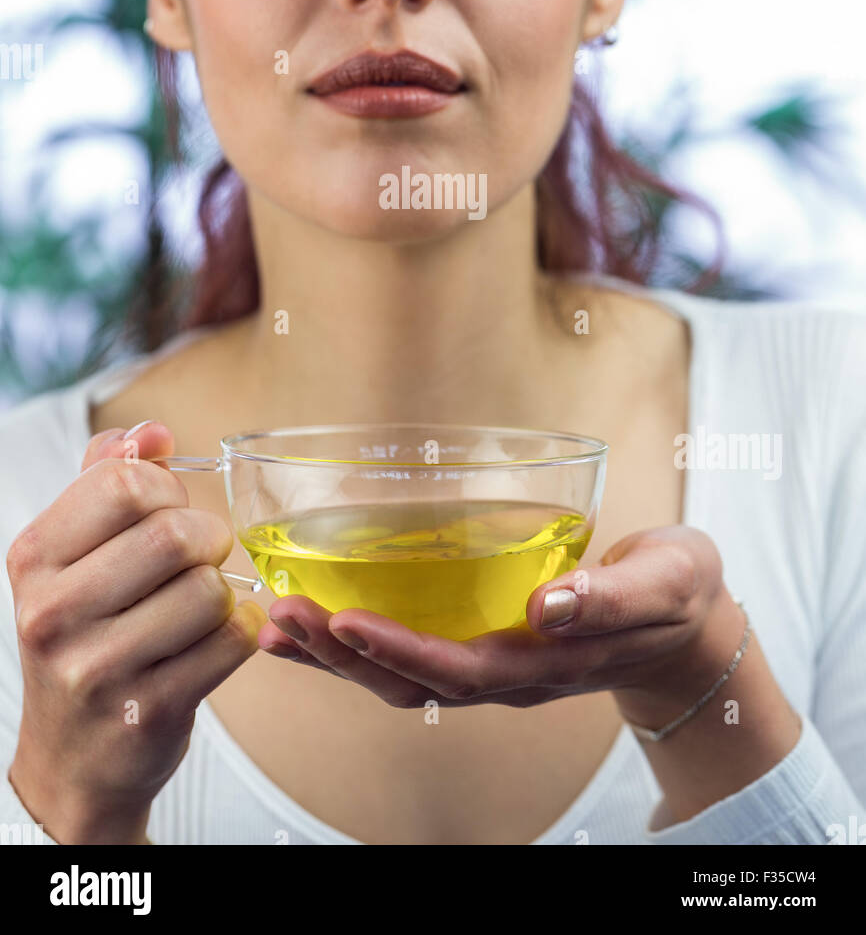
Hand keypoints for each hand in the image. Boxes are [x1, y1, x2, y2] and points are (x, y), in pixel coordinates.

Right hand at [7, 421, 266, 842]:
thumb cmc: (85, 637)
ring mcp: (96, 669)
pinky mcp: (146, 713)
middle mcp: (53, 613)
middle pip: (175, 535)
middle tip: (200, 559)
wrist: (72, 761)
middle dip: (208, 539)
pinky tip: (212, 642)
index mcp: (34, 558)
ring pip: (209, 590)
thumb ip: (107, 481)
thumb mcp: (73, 557)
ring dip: (222, 593)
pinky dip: (238, 633)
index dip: (167, 489)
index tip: (166, 511)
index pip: (125, 483)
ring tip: (198, 608)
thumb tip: (153, 431)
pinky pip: (230, 642)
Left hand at [258, 525, 727, 709]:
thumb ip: (612, 594)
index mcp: (550, 662)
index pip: (462, 670)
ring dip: (337, 655)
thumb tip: (549, 603)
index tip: (345, 621)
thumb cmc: (678, 593)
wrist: (689, 623)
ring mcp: (496, 664)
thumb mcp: (665, 580)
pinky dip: (358, 642)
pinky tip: (317, 619)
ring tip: (279, 624)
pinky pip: (411, 653)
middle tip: (285, 617)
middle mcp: (512, 674)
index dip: (401, 650)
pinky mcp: (485, 643)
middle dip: (343, 655)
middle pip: (412, 682)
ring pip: (402, 675)